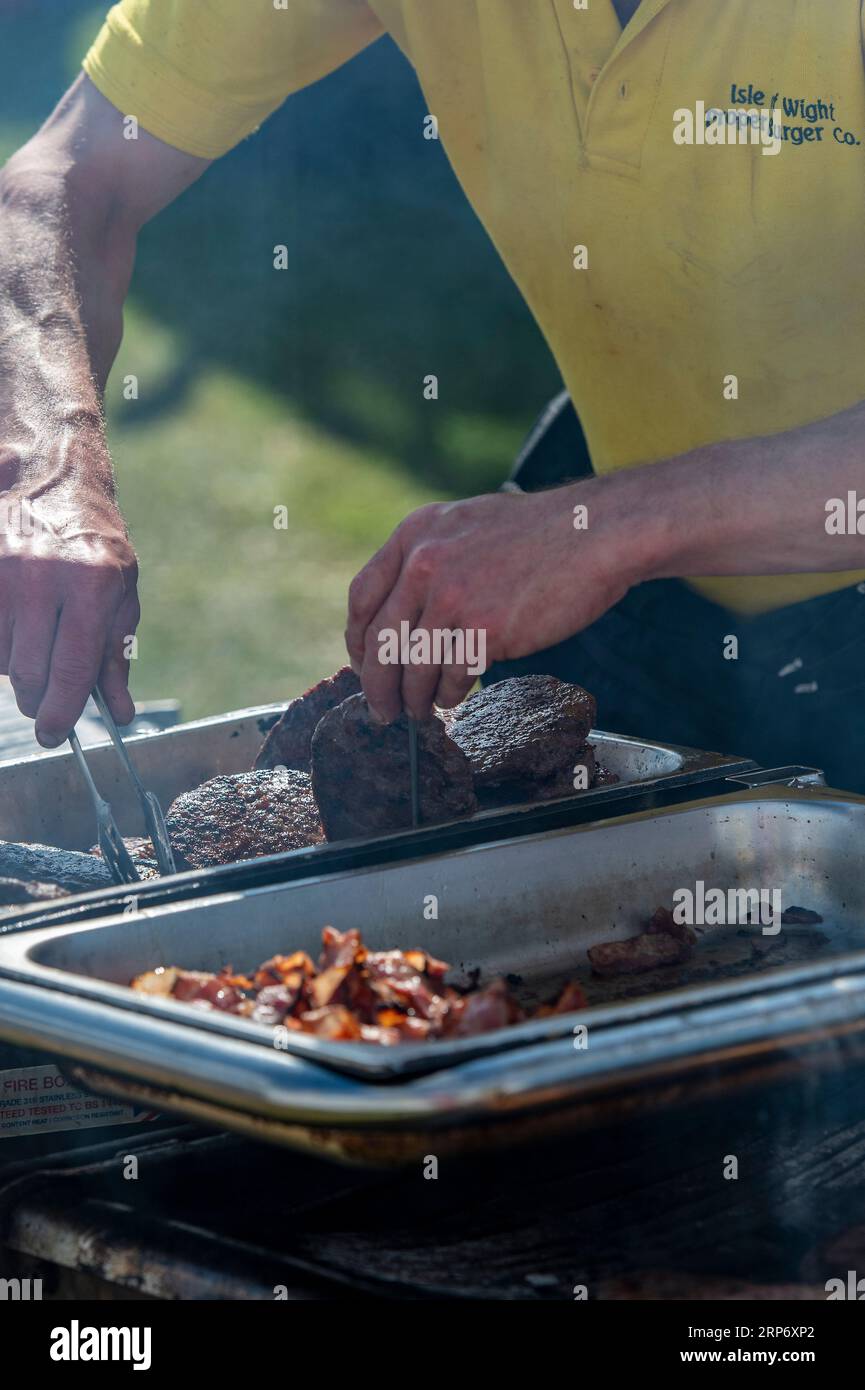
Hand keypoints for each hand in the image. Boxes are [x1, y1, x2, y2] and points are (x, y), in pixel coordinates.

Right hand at [0, 469, 138, 746]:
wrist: (49, 479)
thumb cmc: (94, 543)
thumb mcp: (121, 595)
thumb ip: (116, 657)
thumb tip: (118, 714)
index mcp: (90, 585)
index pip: (70, 670)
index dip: (61, 713)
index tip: (54, 735)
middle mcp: (42, 576)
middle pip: (27, 673)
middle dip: (37, 697)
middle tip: (45, 698)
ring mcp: (2, 571)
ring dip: (14, 667)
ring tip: (33, 640)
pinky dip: (0, 645)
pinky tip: (14, 626)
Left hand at [345, 479, 643, 722]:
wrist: (595, 533)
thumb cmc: (541, 534)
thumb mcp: (467, 525)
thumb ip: (432, 557)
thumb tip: (404, 608)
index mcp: (415, 534)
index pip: (362, 597)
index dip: (356, 640)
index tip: (363, 664)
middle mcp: (424, 563)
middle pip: (380, 641)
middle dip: (376, 684)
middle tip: (381, 708)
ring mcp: (452, 597)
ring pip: (412, 667)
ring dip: (412, 698)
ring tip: (418, 711)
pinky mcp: (484, 629)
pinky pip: (450, 677)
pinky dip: (447, 695)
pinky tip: (452, 698)